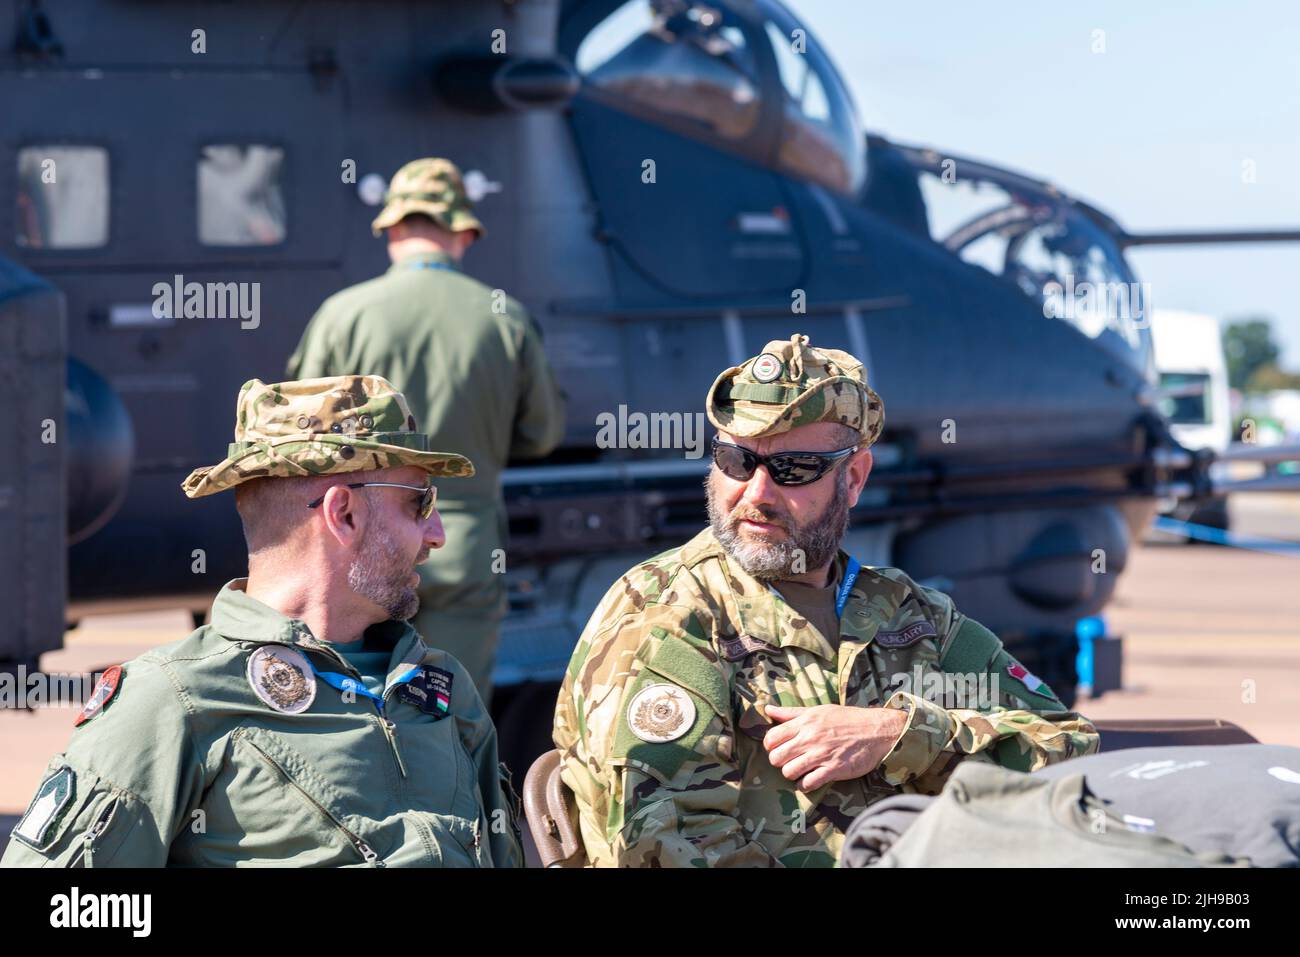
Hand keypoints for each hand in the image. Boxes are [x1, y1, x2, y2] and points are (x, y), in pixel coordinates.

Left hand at [762, 704, 908, 791]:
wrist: (877, 730)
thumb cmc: (847, 719)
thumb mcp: (818, 710)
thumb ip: (791, 713)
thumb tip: (768, 710)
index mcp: (805, 722)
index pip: (771, 738)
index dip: (771, 746)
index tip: (778, 748)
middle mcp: (810, 738)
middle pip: (776, 757)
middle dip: (779, 762)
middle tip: (789, 761)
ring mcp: (821, 755)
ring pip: (789, 772)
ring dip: (792, 774)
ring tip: (800, 770)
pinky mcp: (834, 770)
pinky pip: (808, 783)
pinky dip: (805, 785)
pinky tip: (810, 780)